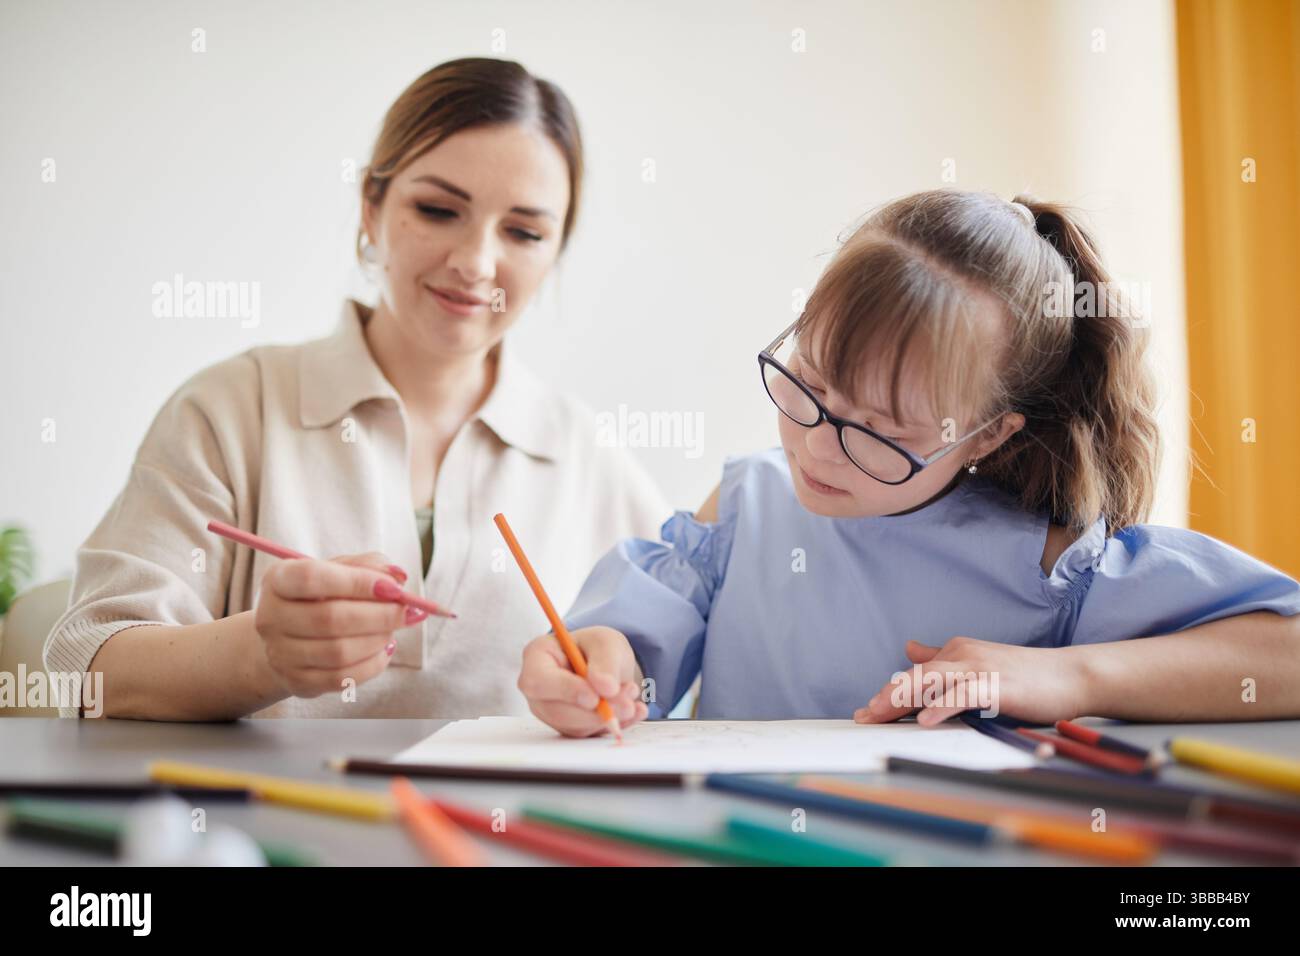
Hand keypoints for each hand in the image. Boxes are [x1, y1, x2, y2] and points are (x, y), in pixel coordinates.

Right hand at [254, 553, 424, 698]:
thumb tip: (398, 577)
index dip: (357, 582)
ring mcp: (280, 654)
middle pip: (330, 618)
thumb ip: (369, 566)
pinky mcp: (296, 682)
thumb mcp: (339, 569)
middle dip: (380, 615)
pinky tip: (383, 649)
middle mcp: (270, 617)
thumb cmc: (320, 595)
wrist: (289, 636)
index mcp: (278, 579)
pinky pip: (341, 678)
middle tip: (408, 611)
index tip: (393, 587)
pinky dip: (373, 664)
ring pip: (338, 652)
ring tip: (393, 629)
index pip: (312, 578)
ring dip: (378, 639)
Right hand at [518, 625, 648, 736]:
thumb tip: (605, 688)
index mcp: (537, 657)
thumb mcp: (606, 641)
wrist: (605, 664)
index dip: (565, 691)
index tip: (594, 697)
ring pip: (576, 727)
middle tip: (626, 704)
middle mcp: (539, 690)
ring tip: (630, 695)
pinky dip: (617, 725)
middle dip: (595, 712)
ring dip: (609, 718)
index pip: (538, 681)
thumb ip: (606, 661)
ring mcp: (551, 713)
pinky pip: (590, 735)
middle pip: (557, 711)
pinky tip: (633, 710)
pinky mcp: (570, 729)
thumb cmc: (595, 647)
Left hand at [854, 637, 1091, 726]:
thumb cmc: (1026, 676)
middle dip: (886, 697)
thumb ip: (943, 658)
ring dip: (903, 699)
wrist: (1071, 675)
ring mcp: (981, 669)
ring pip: (932, 681)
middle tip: (864, 717)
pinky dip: (944, 705)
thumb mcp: (978, 663)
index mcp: (956, 652)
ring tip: (880, 716)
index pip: (914, 674)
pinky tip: (927, 719)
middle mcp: (964, 656)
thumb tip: (909, 649)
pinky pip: (964, 695)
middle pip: (915, 677)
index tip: (866, 712)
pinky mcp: (998, 686)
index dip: (888, 693)